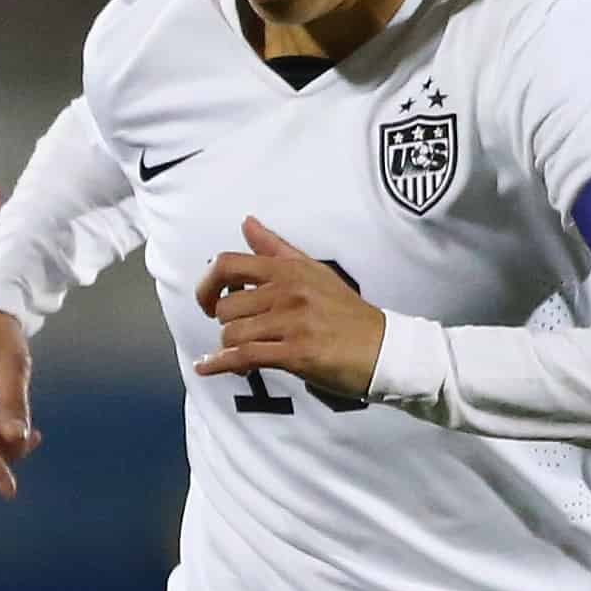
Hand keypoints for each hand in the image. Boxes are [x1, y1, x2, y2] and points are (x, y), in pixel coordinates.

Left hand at [191, 218, 385, 398]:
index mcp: (289, 270)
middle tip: (240, 332)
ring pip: (232, 333)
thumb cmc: (347, 313)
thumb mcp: (313, 271)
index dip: (206, 283)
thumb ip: (275, 248)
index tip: (206, 299)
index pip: (227, 264)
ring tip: (243, 352)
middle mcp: (289, 291)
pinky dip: (221, 364)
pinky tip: (208, 367)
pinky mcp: (297, 352)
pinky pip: (244, 356)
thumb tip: (247, 223)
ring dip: (230, 348)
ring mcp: (293, 322)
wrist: (384, 348)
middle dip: (226, 325)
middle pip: (225, 307)